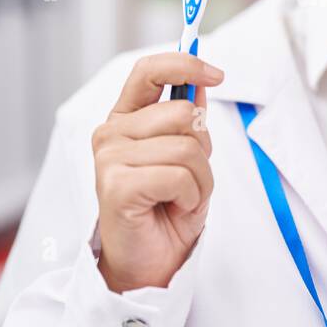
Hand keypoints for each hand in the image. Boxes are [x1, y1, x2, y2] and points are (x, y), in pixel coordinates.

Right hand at [92, 53, 223, 292]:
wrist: (151, 263)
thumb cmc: (167, 210)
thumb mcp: (189, 158)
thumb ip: (189, 119)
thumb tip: (201, 81)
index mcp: (125, 120)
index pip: (148, 71)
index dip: (185, 64)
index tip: (217, 74)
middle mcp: (111, 134)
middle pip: (183, 113)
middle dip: (204, 149)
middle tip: (191, 179)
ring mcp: (109, 159)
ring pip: (187, 147)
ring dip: (200, 179)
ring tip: (182, 199)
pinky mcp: (116, 186)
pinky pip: (178, 176)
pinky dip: (191, 196)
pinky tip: (174, 209)